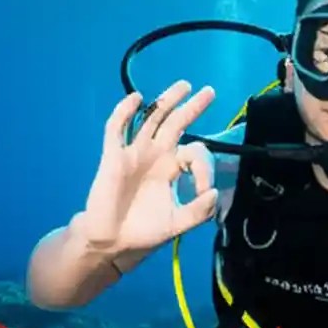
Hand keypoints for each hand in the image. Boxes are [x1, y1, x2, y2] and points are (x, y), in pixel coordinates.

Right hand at [78, 80, 218, 254]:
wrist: (112, 241)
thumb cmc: (144, 230)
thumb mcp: (177, 223)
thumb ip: (199, 211)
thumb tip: (215, 193)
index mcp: (171, 168)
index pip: (194, 152)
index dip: (204, 167)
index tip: (205, 190)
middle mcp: (156, 155)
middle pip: (176, 124)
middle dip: (192, 107)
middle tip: (209, 91)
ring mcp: (134, 153)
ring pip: (151, 119)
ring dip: (166, 101)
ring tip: (184, 86)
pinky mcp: (114, 156)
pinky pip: (117, 128)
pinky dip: (124, 111)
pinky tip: (137, 98)